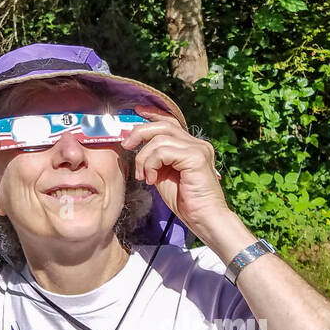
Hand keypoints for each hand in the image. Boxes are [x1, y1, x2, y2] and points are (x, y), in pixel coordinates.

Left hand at [120, 108, 231, 236]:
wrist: (203, 218)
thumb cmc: (184, 201)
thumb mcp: (163, 174)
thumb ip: (154, 158)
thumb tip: (134, 144)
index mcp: (190, 146)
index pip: (170, 122)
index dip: (152, 114)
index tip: (135, 111)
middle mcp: (197, 143)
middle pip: (163, 125)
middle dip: (139, 132)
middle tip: (126, 145)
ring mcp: (198, 148)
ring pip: (159, 139)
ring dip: (144, 157)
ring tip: (143, 175)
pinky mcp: (196, 157)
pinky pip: (163, 151)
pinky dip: (151, 164)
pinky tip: (152, 179)